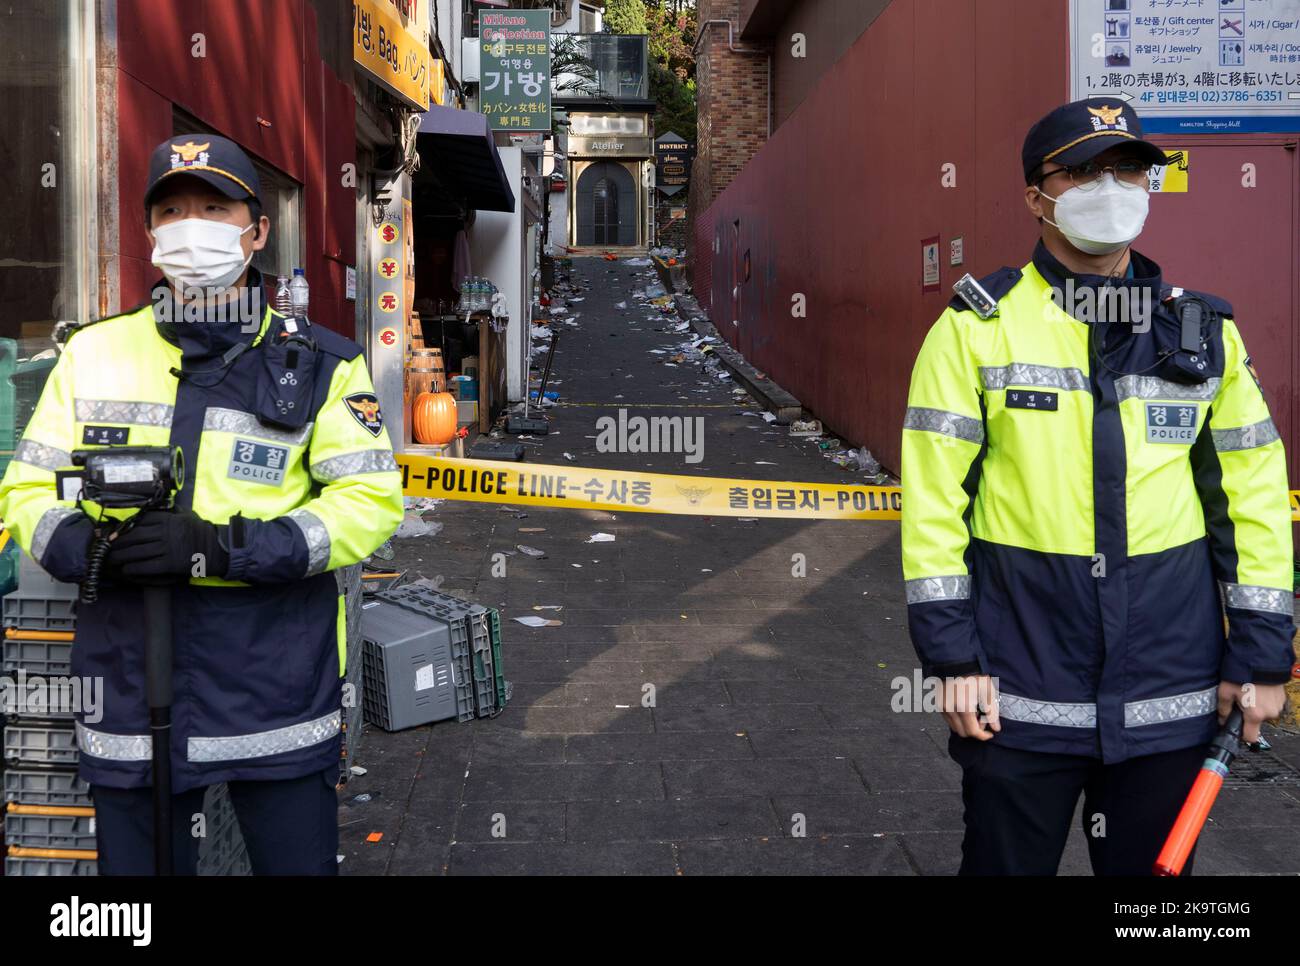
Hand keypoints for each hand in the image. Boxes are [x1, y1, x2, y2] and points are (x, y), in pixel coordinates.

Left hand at [107, 509, 228, 583]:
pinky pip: (147, 566)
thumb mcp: (188, 515)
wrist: (217, 550)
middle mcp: (167, 533)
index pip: (140, 521)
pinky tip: (127, 569)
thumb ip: (172, 510)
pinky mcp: (171, 564)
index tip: (113, 532)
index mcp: (169, 520)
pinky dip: (134, 568)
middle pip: (135, 537)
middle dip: (117, 543)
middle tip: (106, 547)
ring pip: (138, 552)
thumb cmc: (201, 533)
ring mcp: (169, 548)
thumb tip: (158, 505)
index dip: (124, 527)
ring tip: (112, 559)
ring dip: (122, 557)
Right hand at [941, 674, 1000, 739]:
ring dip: (965, 726)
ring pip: (954, 727)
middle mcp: (951, 710)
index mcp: (964, 708)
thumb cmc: (973, 675)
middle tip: (982, 720)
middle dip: (974, 731)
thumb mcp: (987, 691)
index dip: (983, 736)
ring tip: (973, 713)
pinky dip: (957, 719)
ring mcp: (943, 707)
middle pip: (962, 733)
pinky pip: (948, 719)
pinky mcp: (938, 704)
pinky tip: (964, 709)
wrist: (955, 662)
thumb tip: (996, 728)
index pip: (972, 732)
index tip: (990, 733)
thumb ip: (992, 712)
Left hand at [1217, 681, 1287, 744]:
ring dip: (1256, 707)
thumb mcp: (1225, 691)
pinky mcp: (1282, 699)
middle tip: (1240, 701)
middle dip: (1247, 716)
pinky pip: (1271, 706)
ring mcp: (1278, 706)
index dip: (1241, 734)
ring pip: (1264, 714)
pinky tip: (1257, 690)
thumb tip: (1222, 720)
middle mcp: (1270, 714)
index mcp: (1255, 715)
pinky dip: (1264, 701)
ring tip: (1249, 693)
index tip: (1235, 727)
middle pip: (1256, 723)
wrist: (1261, 659)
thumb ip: (1223, 709)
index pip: (1250, 737)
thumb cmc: (1242, 675)